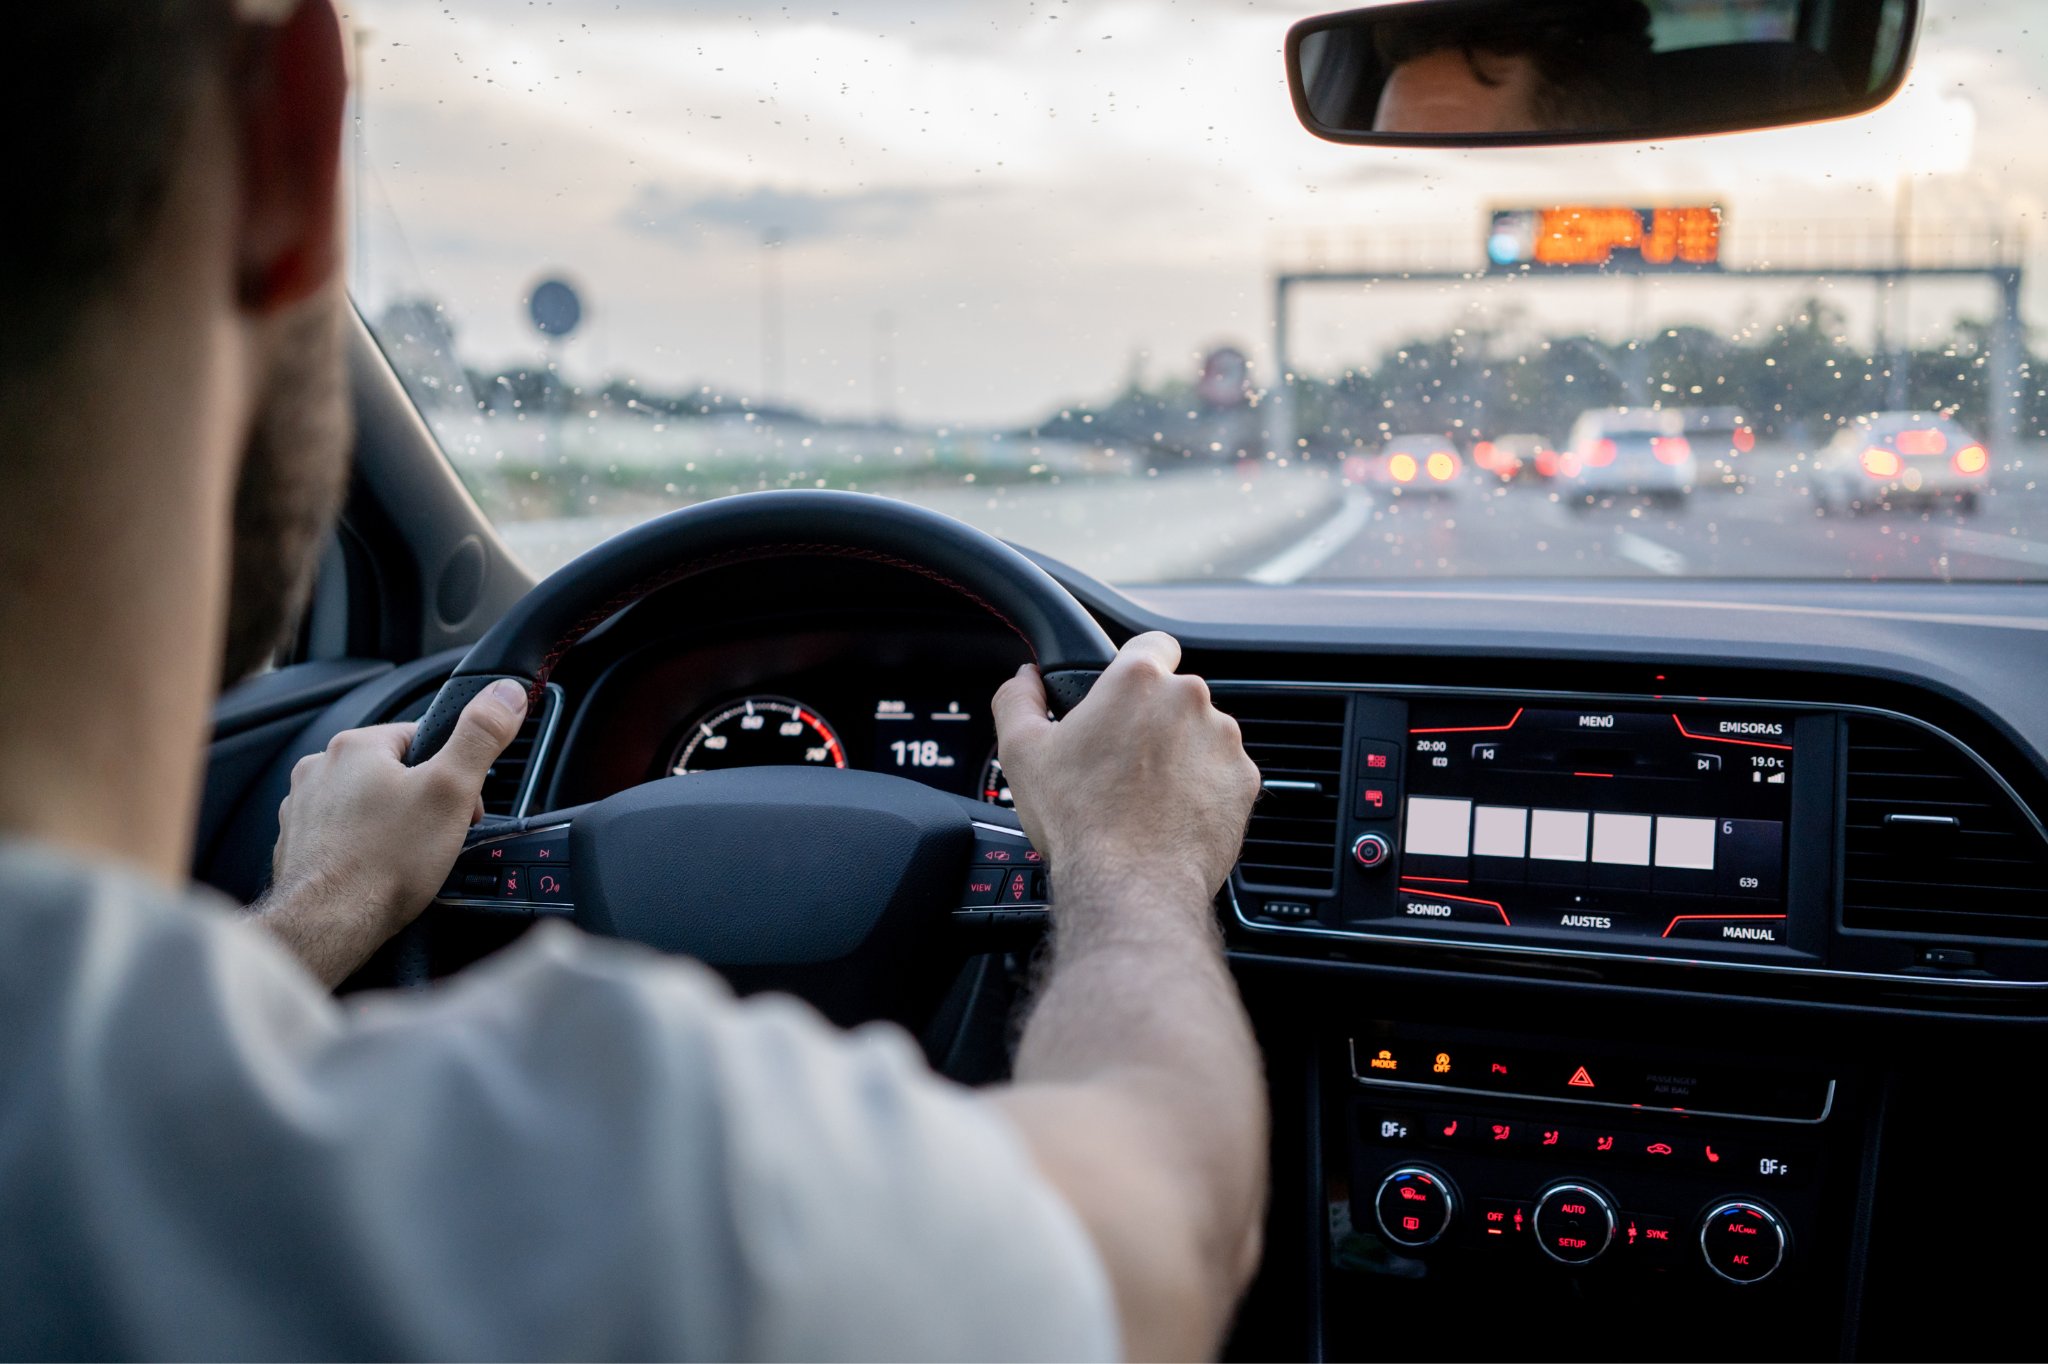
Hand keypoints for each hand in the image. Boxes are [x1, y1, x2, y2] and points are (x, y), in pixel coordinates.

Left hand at [253, 679, 528, 985]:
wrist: (328, 925)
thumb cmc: (385, 863)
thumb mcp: (451, 790)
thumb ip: (481, 735)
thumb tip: (505, 693)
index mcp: (355, 746)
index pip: (422, 737)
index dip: (454, 771)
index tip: (462, 805)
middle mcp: (320, 770)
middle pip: (395, 772)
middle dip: (423, 801)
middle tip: (439, 836)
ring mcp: (303, 809)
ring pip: (368, 805)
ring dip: (392, 824)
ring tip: (408, 857)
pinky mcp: (297, 846)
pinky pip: (344, 836)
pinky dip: (364, 849)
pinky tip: (379, 871)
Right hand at [991, 632, 1259, 907]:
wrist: (1132, 884)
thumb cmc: (1079, 819)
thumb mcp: (1022, 753)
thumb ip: (1018, 699)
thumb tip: (1025, 679)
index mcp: (1139, 681)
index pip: (1152, 643)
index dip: (1134, 665)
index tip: (1123, 693)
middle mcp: (1190, 701)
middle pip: (1174, 695)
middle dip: (1152, 720)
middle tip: (1120, 761)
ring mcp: (1224, 742)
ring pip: (1201, 734)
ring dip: (1179, 753)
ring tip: (1145, 795)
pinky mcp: (1245, 782)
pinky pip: (1222, 772)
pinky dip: (1203, 787)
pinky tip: (1171, 813)